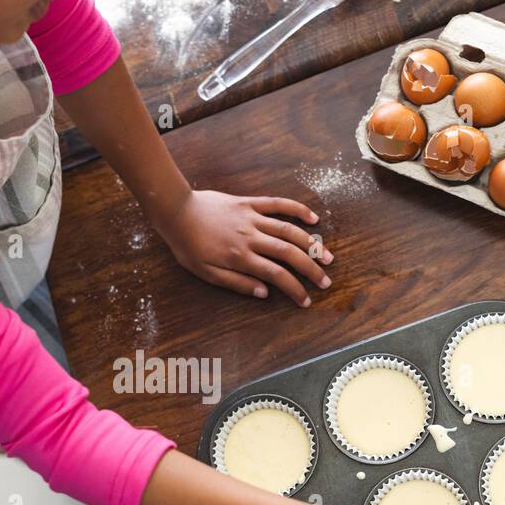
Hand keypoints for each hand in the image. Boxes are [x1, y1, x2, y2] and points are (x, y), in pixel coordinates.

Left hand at [155, 187, 333, 306]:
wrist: (176, 212)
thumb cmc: (188, 245)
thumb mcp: (206, 273)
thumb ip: (237, 283)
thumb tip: (264, 293)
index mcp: (241, 257)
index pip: (276, 276)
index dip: (294, 289)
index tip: (305, 300)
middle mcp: (251, 237)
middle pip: (289, 254)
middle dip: (311, 269)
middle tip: (326, 282)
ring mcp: (252, 218)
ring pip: (289, 230)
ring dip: (311, 243)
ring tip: (327, 256)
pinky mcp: (249, 203)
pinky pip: (277, 204)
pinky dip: (297, 209)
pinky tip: (313, 218)